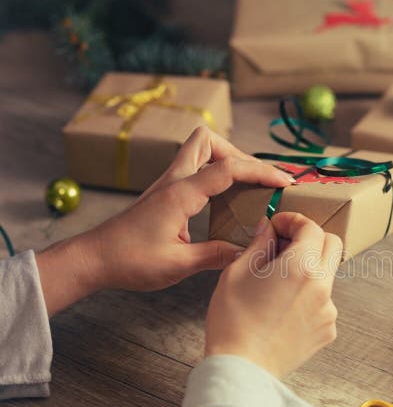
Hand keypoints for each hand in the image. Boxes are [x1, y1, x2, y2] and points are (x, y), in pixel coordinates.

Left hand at [36, 127, 293, 314]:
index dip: (261, 172)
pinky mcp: (164, 193)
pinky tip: (224, 200)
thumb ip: (216, 255)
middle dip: (239, 154)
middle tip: (258, 181)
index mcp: (180, 194)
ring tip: (246, 186)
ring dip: (225, 160)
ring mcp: (167, 184)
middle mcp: (174, 181)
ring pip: (199, 150)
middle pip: (209, 141)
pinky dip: (214, 175)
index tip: (285, 182)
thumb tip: (247, 251)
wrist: (93, 259)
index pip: (228, 169)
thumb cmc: (129, 261)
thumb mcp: (178, 265)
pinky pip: (194, 169)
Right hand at [205, 212, 341, 377]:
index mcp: (301, 266)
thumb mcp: (238, 272)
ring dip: (308, 269)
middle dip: (311, 238)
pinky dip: (308, 297)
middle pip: (332, 245)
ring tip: (276, 284)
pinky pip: (323, 302)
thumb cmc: (233, 321)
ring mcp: (328, 310)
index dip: (293, 221)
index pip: (312, 227)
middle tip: (285, 245)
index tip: (278, 225)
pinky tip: (282, 309)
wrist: (242, 368)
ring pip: (327, 275)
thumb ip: (260, 244)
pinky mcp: (327, 330)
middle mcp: (322, 286)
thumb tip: (269, 229)